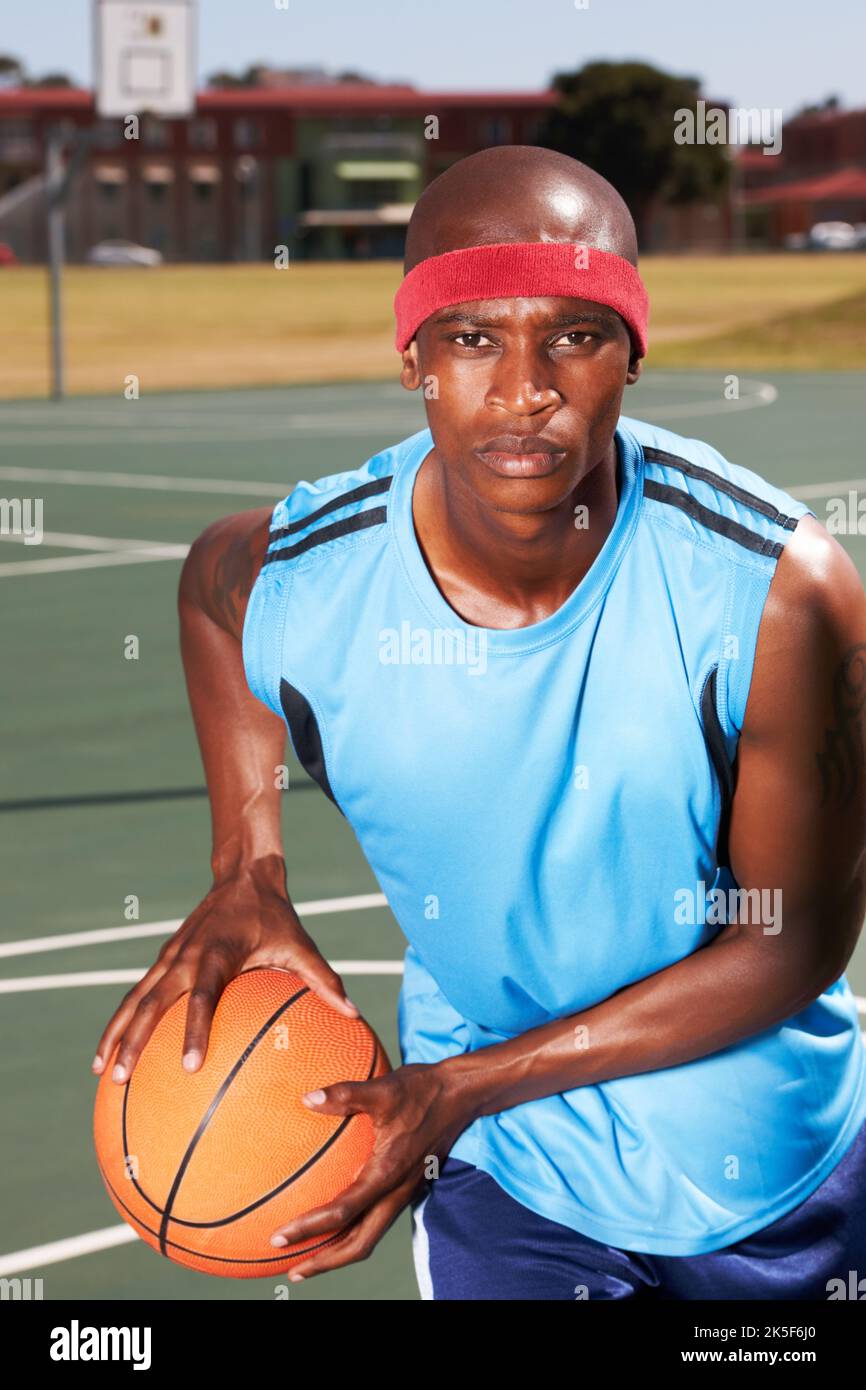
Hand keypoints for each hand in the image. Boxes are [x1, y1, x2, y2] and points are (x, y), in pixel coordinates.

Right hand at [91, 854, 357, 1083]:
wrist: (243, 876)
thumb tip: (353, 1011)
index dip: (195, 1030)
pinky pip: (136, 994)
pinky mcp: (163, 961)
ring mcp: (169, 958)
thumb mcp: (300, 944)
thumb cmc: (275, 916)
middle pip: (151, 1002)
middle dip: (134, 1040)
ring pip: (134, 999)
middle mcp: (185, 956)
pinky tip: (112, 1052)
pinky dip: (121, 1020)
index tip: (190, 1066)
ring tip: (102, 1072)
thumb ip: (323, 978)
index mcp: (218, 953)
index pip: (203, 996)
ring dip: (116, 1033)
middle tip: (122, 1079)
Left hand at [269, 1060, 476, 1280]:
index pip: (342, 1212)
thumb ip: (346, 1095)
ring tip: (311, 1257)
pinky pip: (377, 1218)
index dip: (309, 1228)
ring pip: (370, 1235)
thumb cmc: (422, 1090)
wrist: (462, 1094)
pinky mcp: (408, 1185)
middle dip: (325, 1261)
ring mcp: (404, 1191)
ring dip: (340, 1251)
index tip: (279, 1237)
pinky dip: (355, 1229)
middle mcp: (396, 1190)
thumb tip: (307, 1099)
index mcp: (387, 1173)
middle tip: (293, 1270)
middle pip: (359, 1243)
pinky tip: (338, 1218)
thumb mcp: (384, 1089)